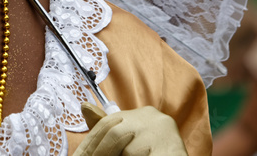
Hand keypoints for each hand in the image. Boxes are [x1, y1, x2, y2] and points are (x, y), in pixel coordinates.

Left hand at [72, 103, 188, 155]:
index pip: (107, 123)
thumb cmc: (150, 151)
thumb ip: (107, 128)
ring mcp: (164, 134)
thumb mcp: (128, 140)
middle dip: (99, 153)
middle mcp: (154, 119)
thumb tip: (84, 106)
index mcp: (141, 114)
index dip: (90, 143)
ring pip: (130, 150)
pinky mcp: (172, 151)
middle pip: (115, 134)